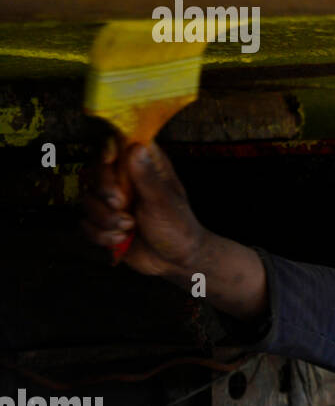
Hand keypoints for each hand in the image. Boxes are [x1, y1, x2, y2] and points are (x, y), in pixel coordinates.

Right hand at [81, 139, 209, 277]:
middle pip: (96, 171)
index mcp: (146, 166)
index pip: (120, 145)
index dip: (110, 148)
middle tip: (120, 204)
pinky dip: (101, 235)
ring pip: (87, 200)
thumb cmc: (178, 226)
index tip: (110, 160)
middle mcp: (126, 180)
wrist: (175, 260)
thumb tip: (136, 147)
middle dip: (104, 190)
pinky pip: (85, 223)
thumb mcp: (163, 201)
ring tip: (129, 227)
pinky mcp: (103, 222)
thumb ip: (146, 176)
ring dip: (105, 218)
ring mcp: (112, 201)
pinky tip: (122, 239)